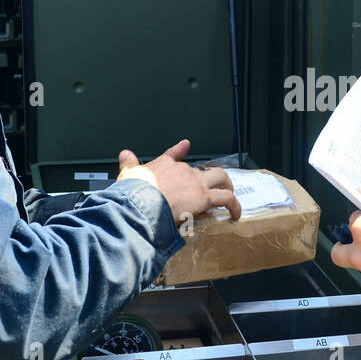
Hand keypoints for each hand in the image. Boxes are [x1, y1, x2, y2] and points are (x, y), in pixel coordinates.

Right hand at [115, 139, 241, 223]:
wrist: (142, 202)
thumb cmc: (134, 192)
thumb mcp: (128, 173)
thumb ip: (129, 163)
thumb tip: (124, 154)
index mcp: (164, 166)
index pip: (174, 155)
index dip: (180, 150)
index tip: (186, 145)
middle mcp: (183, 170)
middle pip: (202, 168)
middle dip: (209, 176)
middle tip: (213, 185)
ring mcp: (196, 183)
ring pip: (220, 177)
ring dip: (227, 185)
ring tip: (229, 195)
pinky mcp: (204, 197)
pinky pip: (227, 198)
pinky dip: (234, 205)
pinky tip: (235, 214)